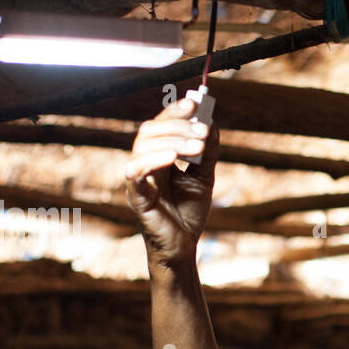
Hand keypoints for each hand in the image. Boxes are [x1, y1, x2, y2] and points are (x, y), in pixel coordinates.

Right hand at [124, 97, 219, 267]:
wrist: (183, 246)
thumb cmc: (188, 212)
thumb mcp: (203, 176)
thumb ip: (207, 152)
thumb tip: (212, 124)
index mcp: (159, 155)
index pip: (161, 124)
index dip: (175, 111)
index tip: (194, 102)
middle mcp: (145, 163)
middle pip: (151, 130)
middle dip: (178, 126)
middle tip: (203, 131)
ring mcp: (139, 179)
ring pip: (143, 146)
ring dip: (171, 141)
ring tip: (197, 147)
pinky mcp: (137, 197)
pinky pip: (136, 173)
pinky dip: (152, 160)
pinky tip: (172, 158)